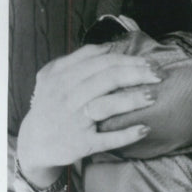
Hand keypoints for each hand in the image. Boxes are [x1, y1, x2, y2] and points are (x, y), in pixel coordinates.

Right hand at [16, 44, 162, 188]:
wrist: (33, 141)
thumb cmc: (50, 103)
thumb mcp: (54, 75)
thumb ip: (79, 57)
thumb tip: (109, 47)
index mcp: (64, 77)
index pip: (103, 62)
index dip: (129, 60)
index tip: (150, 61)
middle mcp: (69, 97)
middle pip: (108, 79)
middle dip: (137, 74)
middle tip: (159, 74)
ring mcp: (74, 121)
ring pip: (107, 106)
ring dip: (132, 100)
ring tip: (153, 96)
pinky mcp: (80, 144)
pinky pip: (106, 139)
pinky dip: (125, 135)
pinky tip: (144, 128)